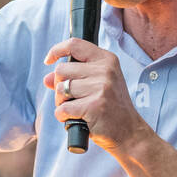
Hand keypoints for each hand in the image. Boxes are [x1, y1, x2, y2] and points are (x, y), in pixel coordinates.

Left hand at [43, 37, 148, 154]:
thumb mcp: (97, 86)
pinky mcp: (94, 106)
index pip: (75, 44)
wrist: (129, 132)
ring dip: (61, 103)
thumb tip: (47, 78)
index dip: (56, 50)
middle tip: (70, 99)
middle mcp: (105, 70)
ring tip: (75, 110)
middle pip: (62, 70)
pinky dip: (63, 116)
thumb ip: (73, 78)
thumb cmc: (111, 109)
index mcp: (107, 60)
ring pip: (61, 89)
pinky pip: (63, 109)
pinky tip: (75, 119)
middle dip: (59, 87)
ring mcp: (101, 87)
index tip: (48, 60)